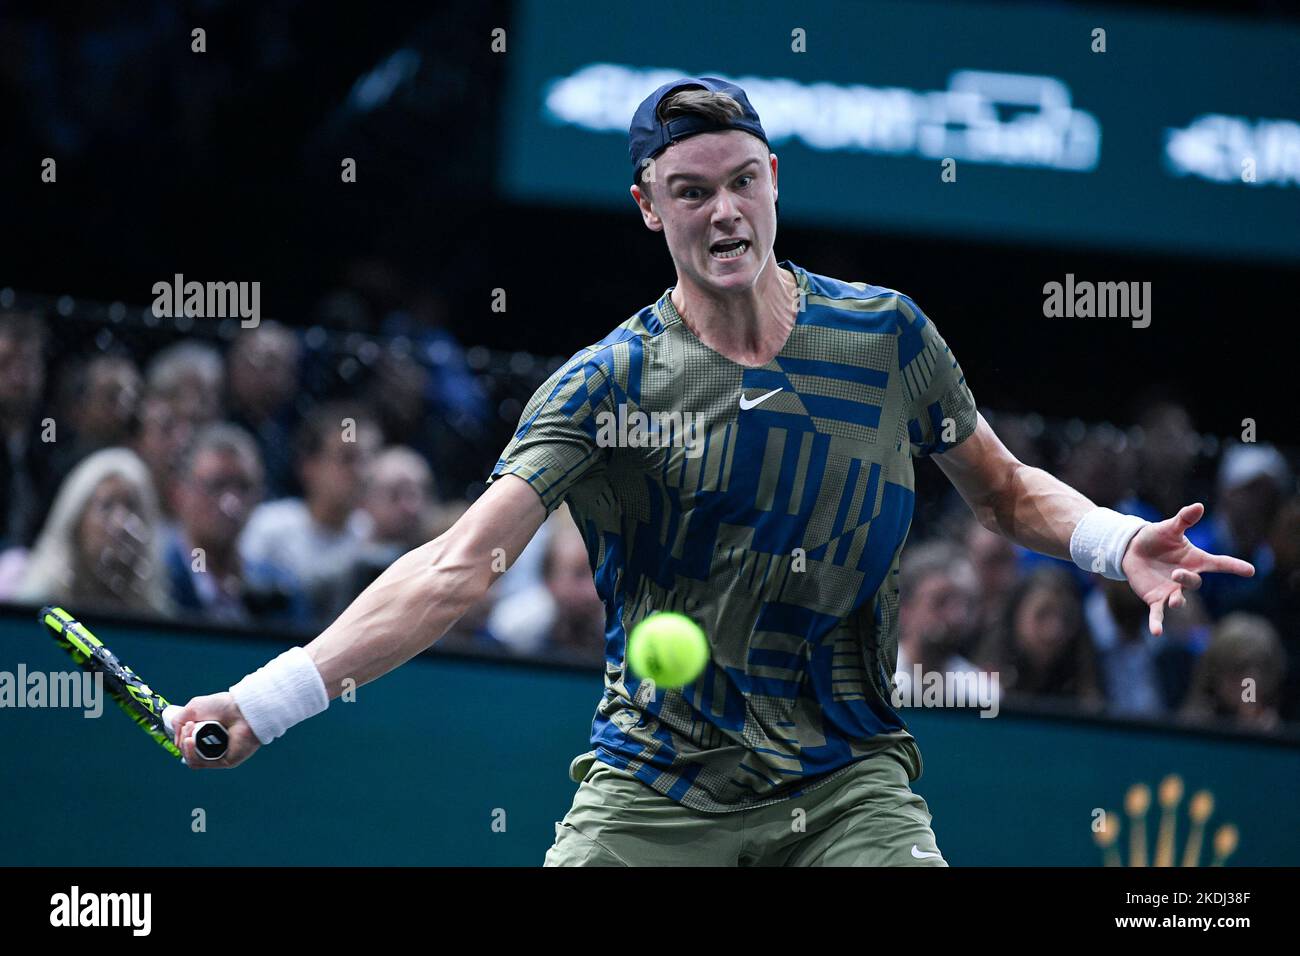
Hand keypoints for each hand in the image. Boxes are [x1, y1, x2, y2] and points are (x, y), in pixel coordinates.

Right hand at [172, 692, 260, 768]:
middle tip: (190, 726)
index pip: (188, 744)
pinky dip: (191, 754)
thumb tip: (177, 741)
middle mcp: (213, 746)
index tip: (186, 724)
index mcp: (207, 735)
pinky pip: (200, 763)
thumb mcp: (194, 708)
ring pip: (192, 760)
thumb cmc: (223, 705)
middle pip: (188, 753)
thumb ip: (178, 722)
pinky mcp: (225, 761)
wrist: (242, 708)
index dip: (182, 737)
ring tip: (189, 733)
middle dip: (183, 740)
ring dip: (185, 747)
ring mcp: (219, 755)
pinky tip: (190, 742)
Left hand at [1120, 502, 1254, 636]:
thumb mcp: (1169, 528)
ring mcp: (1171, 590)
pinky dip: (1157, 623)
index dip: (1234, 566)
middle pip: (1194, 583)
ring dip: (1178, 602)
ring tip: (1175, 602)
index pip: (1218, 564)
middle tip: (1178, 573)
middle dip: (1188, 580)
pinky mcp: (1155, 599)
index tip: (1250, 570)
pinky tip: (1156, 633)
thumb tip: (1198, 505)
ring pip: (1179, 600)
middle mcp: (1186, 578)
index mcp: (1194, 560)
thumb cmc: (1156, 538)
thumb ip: (1183, 519)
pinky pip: (1157, 614)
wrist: (1132, 549)